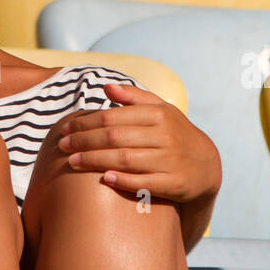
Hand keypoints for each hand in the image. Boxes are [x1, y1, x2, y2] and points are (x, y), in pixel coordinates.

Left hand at [56, 83, 221, 204]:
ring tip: (72, 162)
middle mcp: (166, 135)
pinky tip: (104, 179)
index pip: (113, 116)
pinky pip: (145, 182)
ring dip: (95, 161)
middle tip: (62, 146)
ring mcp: (171, 160)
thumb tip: (106, 87)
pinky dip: (123, 180)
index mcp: (159, 114)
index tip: (66, 129)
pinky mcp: (174, 183)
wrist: (207, 166)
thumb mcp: (162, 111)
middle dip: (85, 141)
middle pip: (115, 137)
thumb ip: (135, 98)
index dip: (86, 122)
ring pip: (126, 159)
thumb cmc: (176, 135)